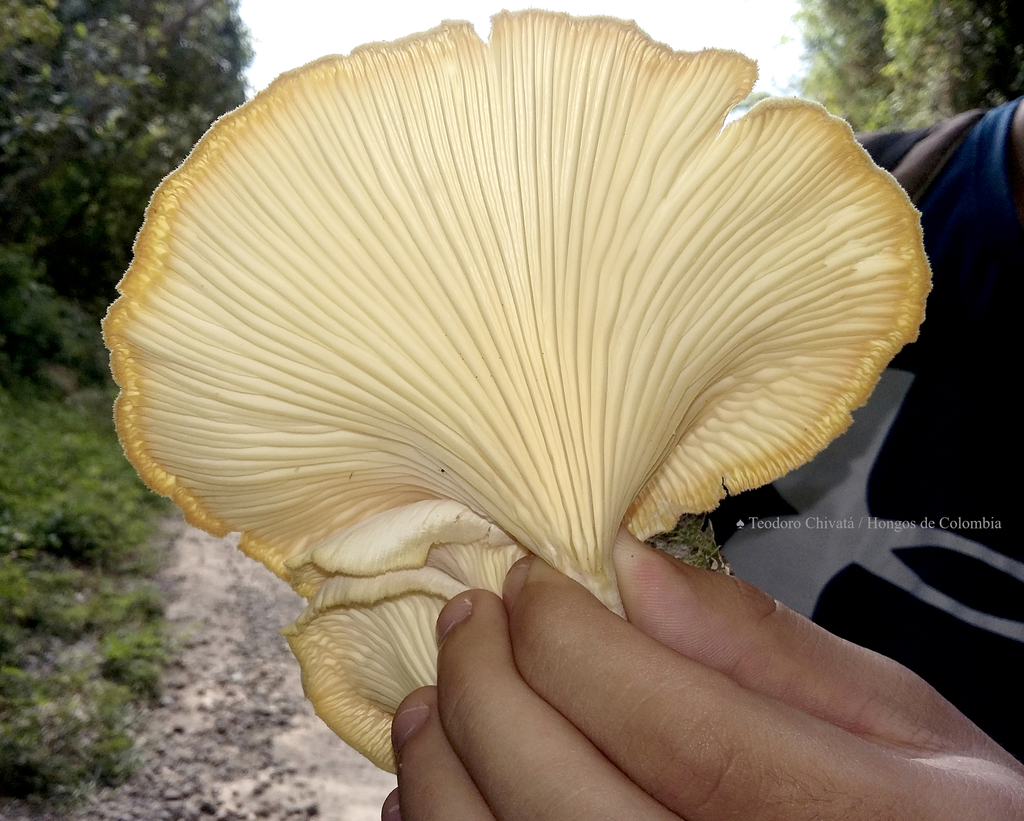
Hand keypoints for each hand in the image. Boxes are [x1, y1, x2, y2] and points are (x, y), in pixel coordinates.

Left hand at [382, 529, 1023, 819]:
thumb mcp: (902, 724)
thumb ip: (765, 650)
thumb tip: (632, 570)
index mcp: (844, 819)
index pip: (664, 718)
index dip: (568, 635)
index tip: (531, 580)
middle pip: (559, 791)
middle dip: (488, 687)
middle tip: (470, 619)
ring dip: (443, 771)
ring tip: (434, 700)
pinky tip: (442, 794)